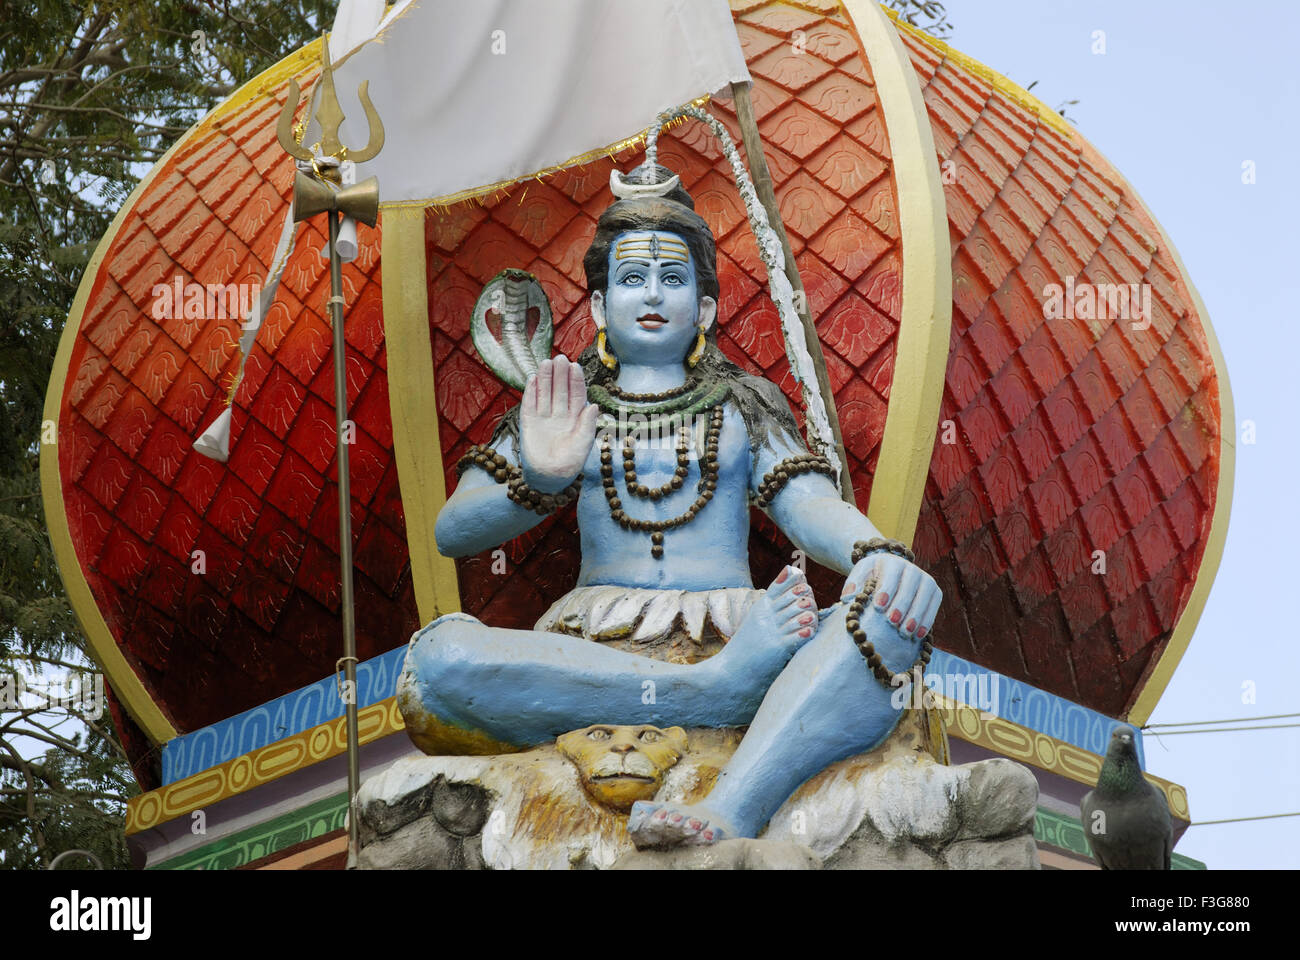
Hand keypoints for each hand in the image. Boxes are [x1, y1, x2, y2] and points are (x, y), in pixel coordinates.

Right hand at [520, 355, 598, 492]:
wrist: (548, 479)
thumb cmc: (570, 463)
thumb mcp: (584, 444)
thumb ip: (588, 425)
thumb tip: (594, 406)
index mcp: (576, 418)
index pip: (576, 394)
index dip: (576, 380)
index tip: (575, 366)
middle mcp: (560, 415)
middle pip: (560, 390)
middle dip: (560, 374)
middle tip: (560, 357)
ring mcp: (544, 418)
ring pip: (545, 393)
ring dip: (545, 378)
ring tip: (546, 363)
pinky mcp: (529, 423)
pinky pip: (530, 404)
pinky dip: (531, 392)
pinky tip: (532, 378)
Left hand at [840, 552, 940, 642]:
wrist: (889, 573)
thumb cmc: (872, 577)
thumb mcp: (860, 575)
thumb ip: (852, 584)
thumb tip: (846, 598)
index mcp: (892, 562)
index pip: (891, 575)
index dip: (886, 590)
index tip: (878, 607)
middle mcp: (912, 568)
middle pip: (910, 585)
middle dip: (902, 604)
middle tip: (892, 622)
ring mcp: (926, 579)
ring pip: (926, 595)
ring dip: (917, 615)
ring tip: (906, 632)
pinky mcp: (934, 592)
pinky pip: (934, 605)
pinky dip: (927, 620)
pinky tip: (918, 635)